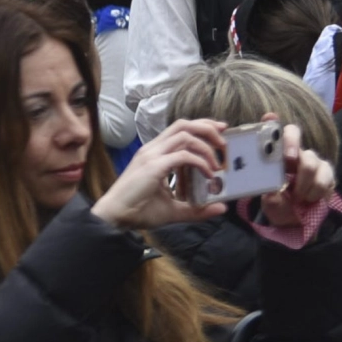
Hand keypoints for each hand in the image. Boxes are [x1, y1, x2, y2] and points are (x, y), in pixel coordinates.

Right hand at [94, 118, 230, 229]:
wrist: (116, 216)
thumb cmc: (139, 210)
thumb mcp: (175, 209)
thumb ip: (198, 209)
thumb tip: (221, 208)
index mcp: (155, 153)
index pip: (180, 130)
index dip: (201, 127)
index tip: (220, 133)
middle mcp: (153, 149)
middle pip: (183, 125)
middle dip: (207, 128)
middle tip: (224, 140)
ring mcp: (152, 155)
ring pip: (184, 135)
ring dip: (206, 145)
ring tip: (217, 161)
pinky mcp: (154, 166)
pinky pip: (183, 156)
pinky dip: (200, 162)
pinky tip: (208, 174)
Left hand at [256, 120, 335, 232]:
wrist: (299, 222)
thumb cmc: (279, 204)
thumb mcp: (270, 202)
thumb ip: (270, 197)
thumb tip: (272, 193)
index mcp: (273, 155)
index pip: (272, 131)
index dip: (271, 122)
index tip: (269, 118)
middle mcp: (292, 152)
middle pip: (293, 133)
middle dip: (291, 145)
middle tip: (288, 161)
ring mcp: (312, 161)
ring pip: (310, 160)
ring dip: (303, 182)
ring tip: (298, 197)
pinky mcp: (327, 174)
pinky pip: (325, 177)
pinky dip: (316, 190)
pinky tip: (310, 199)